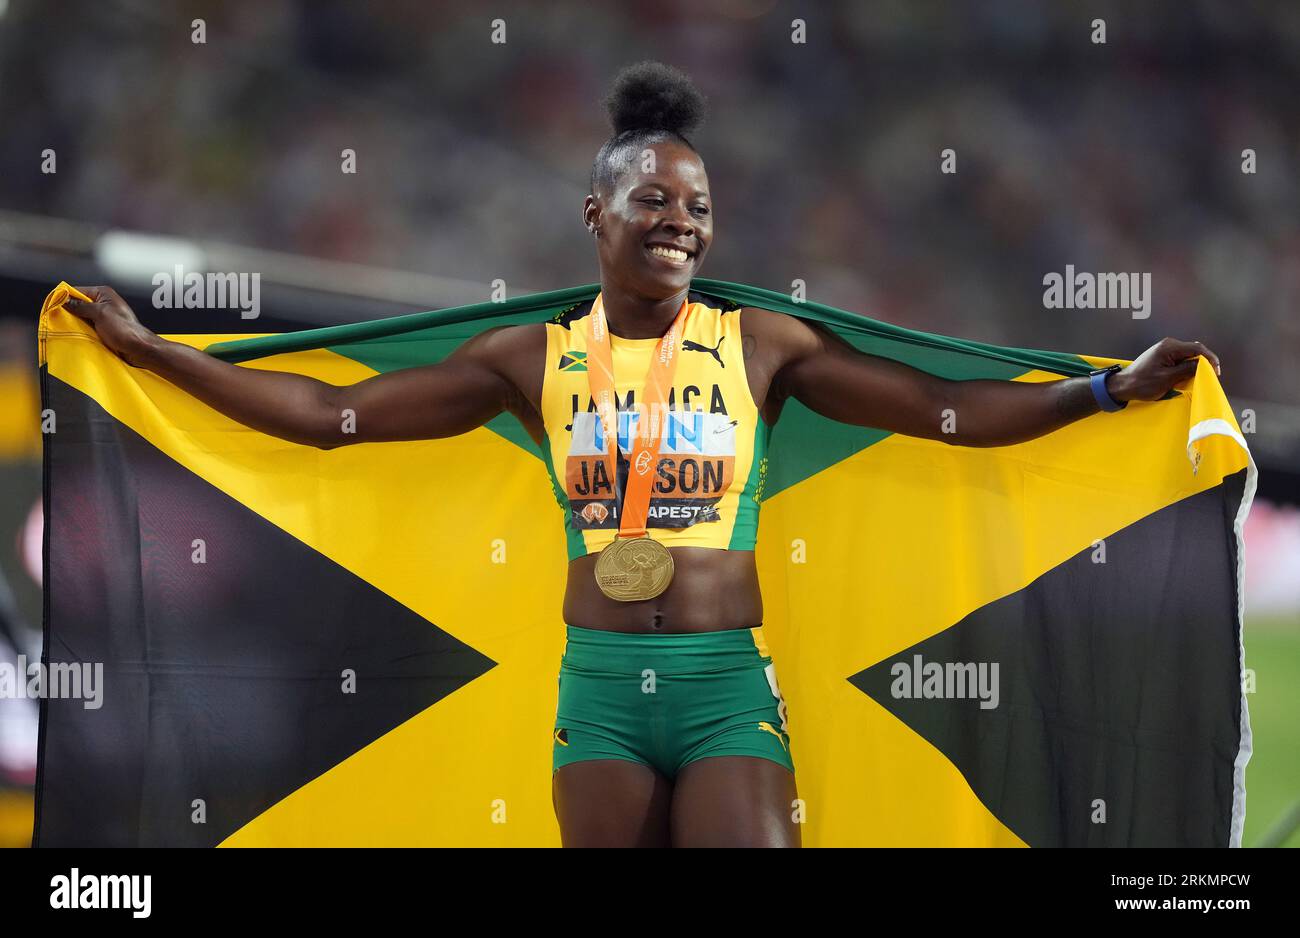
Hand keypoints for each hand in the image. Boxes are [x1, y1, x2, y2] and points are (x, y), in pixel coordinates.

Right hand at [63, 286, 160, 367]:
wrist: (139, 348)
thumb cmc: (124, 329)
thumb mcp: (99, 314)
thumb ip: (81, 306)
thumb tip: (65, 301)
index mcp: (103, 294)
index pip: (77, 290)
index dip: (65, 297)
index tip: (52, 305)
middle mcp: (103, 302)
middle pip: (78, 304)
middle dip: (69, 311)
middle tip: (57, 318)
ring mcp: (104, 316)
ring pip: (82, 316)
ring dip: (75, 322)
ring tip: (65, 327)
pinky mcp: (104, 328)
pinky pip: (88, 326)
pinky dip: (81, 329)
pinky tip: (75, 334)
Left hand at [1107, 338, 1221, 402]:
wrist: (1123, 386)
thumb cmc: (1142, 383)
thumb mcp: (1168, 379)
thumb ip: (1188, 370)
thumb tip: (1205, 365)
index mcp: (1170, 347)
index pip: (1198, 349)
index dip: (1210, 360)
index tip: (1216, 372)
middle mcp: (1169, 345)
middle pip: (1194, 351)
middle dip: (1204, 363)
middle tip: (1209, 377)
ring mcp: (1165, 350)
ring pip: (1188, 356)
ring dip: (1194, 366)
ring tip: (1197, 378)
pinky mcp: (1163, 357)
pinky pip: (1180, 360)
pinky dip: (1186, 368)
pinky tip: (1186, 377)